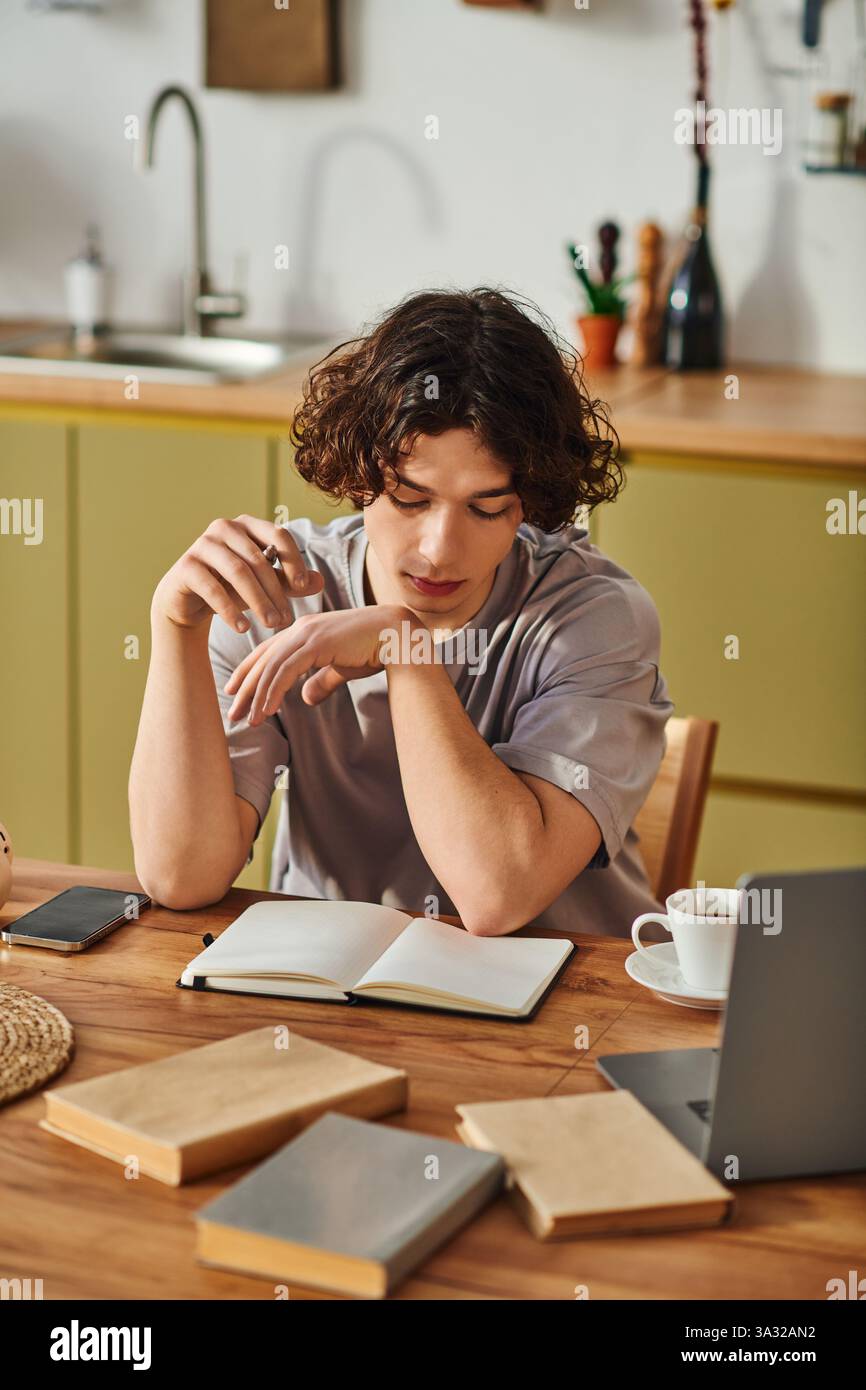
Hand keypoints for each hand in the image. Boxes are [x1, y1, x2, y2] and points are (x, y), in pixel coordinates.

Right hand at [152, 514, 323, 632]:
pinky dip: (230, 610)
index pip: (278, 534)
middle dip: (276, 591)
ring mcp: (202, 545)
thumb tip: (320, 582)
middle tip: (287, 619)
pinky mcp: (186, 566)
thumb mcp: (265, 587)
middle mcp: (224, 528)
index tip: (303, 586)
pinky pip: (212, 588)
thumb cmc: (231, 589)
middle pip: (258, 558)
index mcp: (247, 525)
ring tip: (271, 624)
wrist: (188, 603)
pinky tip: (244, 629)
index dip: (293, 559)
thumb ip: (290, 582)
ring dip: (258, 601)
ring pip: (238, 572)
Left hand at [223, 605, 413, 722]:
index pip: (269, 652)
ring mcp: (307, 634)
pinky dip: (273, 691)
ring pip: (271, 667)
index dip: (250, 671)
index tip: (236, 692)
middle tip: (233, 712)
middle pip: (264, 660)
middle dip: (246, 688)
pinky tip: (267, 710)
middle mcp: (301, 628)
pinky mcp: (316, 643)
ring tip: (250, 720)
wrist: (397, 636)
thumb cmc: (374, 648)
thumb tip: (307, 698)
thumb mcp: (341, 668)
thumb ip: (322, 680)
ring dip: (258, 696)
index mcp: (305, 631)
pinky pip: (286, 671)